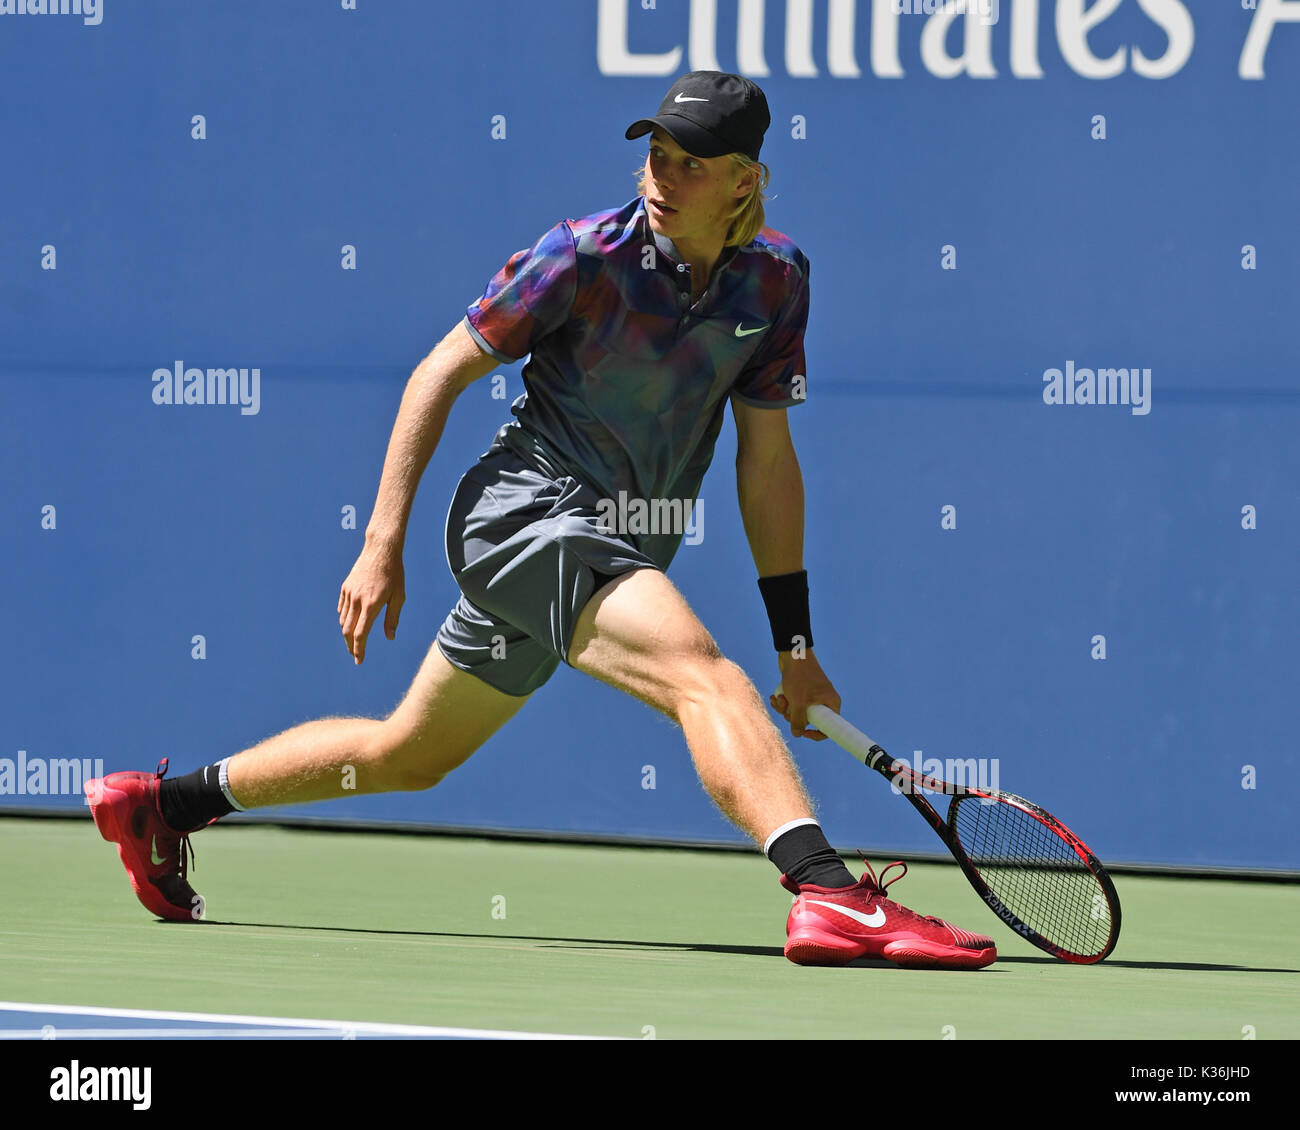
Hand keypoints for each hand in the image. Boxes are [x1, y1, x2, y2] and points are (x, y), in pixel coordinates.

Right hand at [338, 539, 404, 664]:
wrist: (381, 550)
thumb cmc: (394, 574)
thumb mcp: (399, 596)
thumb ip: (392, 618)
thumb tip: (389, 637)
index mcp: (371, 604)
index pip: (360, 633)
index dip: (359, 649)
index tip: (359, 660)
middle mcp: (357, 600)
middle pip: (348, 630)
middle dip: (350, 645)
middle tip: (355, 655)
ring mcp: (349, 593)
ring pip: (343, 620)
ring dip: (347, 633)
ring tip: (354, 641)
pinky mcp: (345, 587)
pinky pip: (342, 608)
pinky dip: (344, 618)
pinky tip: (351, 623)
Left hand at [768, 649, 840, 740]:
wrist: (792, 654)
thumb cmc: (799, 676)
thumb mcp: (798, 702)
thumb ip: (797, 721)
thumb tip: (797, 734)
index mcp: (831, 704)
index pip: (829, 728)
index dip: (816, 734)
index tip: (804, 733)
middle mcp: (824, 701)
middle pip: (809, 721)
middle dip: (793, 717)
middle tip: (786, 708)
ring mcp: (813, 696)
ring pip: (798, 713)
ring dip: (785, 709)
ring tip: (779, 698)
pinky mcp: (802, 691)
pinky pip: (793, 704)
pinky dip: (784, 702)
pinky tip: (774, 697)